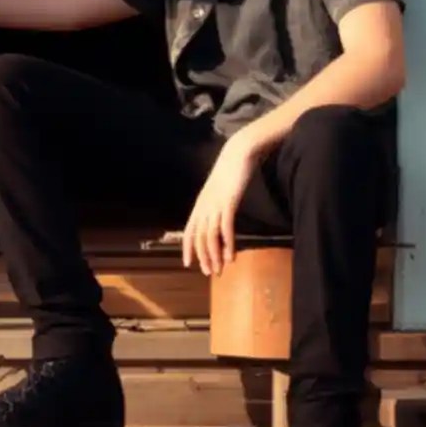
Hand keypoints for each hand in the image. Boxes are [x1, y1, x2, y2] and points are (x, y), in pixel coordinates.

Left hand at [182, 133, 259, 275]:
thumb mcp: (220, 191)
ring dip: (215, 255)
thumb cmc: (230, 172)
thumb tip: (219, 218)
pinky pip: (225, 228)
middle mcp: (204, 207)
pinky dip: (227, 244)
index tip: (188, 264)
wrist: (238, 153)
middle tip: (210, 273)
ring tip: (220, 269)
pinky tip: (231, 256)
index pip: (189, 231)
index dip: (188, 248)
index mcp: (200, 205)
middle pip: (199, 238)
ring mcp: (215, 205)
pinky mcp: (228, 203)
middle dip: (204, 257)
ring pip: (210, 237)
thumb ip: (217, 204)